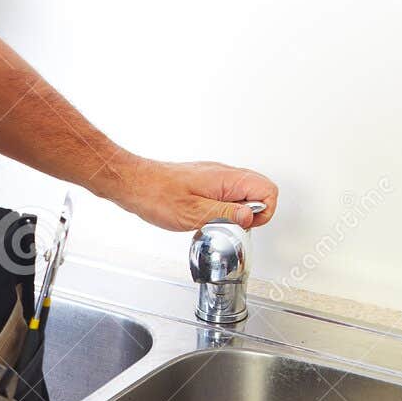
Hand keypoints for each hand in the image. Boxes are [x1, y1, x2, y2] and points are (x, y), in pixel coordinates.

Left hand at [105, 155, 277, 232]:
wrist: (134, 183)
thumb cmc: (157, 195)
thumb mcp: (194, 213)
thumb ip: (226, 214)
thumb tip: (250, 216)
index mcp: (226, 179)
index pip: (268, 190)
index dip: (263, 212)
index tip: (244, 224)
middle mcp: (224, 174)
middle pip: (259, 192)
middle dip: (251, 214)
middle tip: (231, 226)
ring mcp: (215, 178)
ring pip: (242, 195)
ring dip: (235, 213)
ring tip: (216, 223)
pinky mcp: (206, 183)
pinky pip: (226, 196)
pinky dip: (222, 210)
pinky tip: (205, 218)